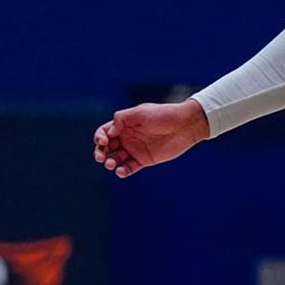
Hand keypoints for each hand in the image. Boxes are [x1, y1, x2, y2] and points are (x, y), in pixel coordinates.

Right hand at [93, 100, 208, 178]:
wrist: (185, 126)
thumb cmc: (163, 115)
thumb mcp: (141, 112)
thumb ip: (122, 119)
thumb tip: (109, 131)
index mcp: (124, 125)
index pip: (104, 132)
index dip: (99, 137)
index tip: (104, 141)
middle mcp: (127, 137)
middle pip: (106, 147)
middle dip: (100, 152)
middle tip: (101, 157)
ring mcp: (134, 149)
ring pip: (115, 159)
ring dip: (109, 162)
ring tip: (111, 164)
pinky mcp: (143, 160)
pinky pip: (129, 168)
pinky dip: (122, 171)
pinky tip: (120, 171)